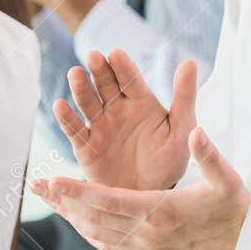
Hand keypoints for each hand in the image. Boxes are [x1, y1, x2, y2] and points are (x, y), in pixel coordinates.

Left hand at [31, 127, 249, 249]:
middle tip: (37, 187)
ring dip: (70, 217)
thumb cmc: (234, 209)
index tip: (53, 179)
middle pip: (94, 219)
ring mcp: (146, 248)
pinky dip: (87, 232)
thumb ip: (208, 154)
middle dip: (63, 202)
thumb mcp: (226, 178)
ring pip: (96, 234)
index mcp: (162, 211)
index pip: (109, 201)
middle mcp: (148, 233)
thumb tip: (196, 132)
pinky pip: (108, 246)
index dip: (78, 191)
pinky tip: (76, 220)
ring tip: (49, 200)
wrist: (243, 249)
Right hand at [54, 50, 195, 191]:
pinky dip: (66, 118)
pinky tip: (60, 105)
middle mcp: (118, 109)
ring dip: (81, 88)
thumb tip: (190, 61)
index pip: (131, 79)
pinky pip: (74, 130)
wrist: (149, 195)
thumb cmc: (169, 161)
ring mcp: (100, 126)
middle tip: (94, 57)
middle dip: (99, 70)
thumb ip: (184, 97)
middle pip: (105, 84)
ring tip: (76, 73)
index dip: (123, 66)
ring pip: (87, 102)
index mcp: (142, 102)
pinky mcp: (85, 146)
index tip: (116, 54)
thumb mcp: (181, 129)